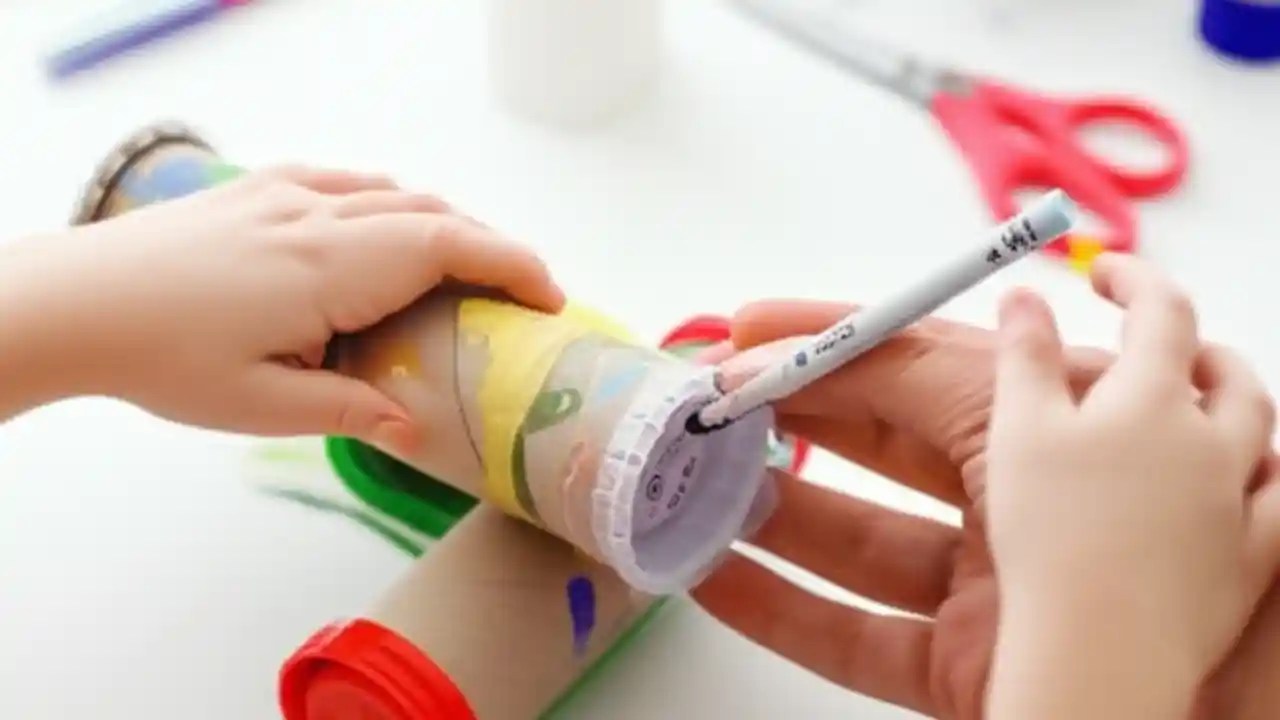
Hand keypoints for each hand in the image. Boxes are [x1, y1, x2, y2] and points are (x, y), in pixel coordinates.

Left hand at [0, 166, 562, 452]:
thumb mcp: (260, 407)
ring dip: (446, 227)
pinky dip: (393, 204)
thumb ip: (348, 412)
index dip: (511, 264)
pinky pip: (351, 183)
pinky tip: (390, 233)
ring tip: (464, 275)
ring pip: (396, 195)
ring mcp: (289, 194)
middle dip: (491, 249)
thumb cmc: (163, 358)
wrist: (78, 302)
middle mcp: (318, 217)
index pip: (447, 246)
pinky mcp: (262, 188)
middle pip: (434, 215)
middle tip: (519, 298)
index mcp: (328, 269)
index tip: (549, 296)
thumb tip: (415, 424)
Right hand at [690, 290, 1108, 718]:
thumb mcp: (1053, 443)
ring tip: (693, 480)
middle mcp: (1024, 509)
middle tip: (705, 402)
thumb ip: (991, 377)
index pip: (929, 365)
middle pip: (886, 447)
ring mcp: (990, 596)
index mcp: (1063, 439)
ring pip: (863, 541)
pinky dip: (783, 612)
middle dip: (793, 416)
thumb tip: (1002, 297)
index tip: (751, 330)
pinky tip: (712, 581)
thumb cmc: (1154, 575)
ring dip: (773, 509)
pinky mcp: (964, 675)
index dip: (837, 341)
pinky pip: (861, 641)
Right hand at [985, 256, 1279, 717]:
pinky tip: (1243, 484)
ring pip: (1258, 430)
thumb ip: (1025, 355)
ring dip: (1229, 400)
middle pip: (1221, 369)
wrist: (1103, 644)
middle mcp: (1210, 441)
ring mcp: (1236, 502)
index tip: (1103, 270)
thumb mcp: (1020, 430)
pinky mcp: (1247, 561)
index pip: (1159, 310)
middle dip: (1187, 343)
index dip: (1132, 278)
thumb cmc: (1057, 537)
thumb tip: (1025, 298)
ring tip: (1200, 399)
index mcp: (1152, 398)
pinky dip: (1262, 481)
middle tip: (1151, 338)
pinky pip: (1275, 506)